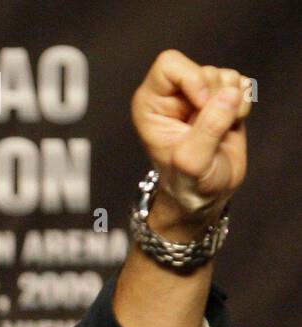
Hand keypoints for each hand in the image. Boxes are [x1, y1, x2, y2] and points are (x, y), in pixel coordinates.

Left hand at [131, 50, 251, 234]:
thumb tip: (231, 93)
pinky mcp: (221, 98)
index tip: (202, 105)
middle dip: (215, 98)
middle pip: (203, 70)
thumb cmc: (189, 184)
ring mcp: (197, 95)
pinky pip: (241, 82)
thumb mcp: (193, 162)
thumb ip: (208, 128)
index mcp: (150, 105)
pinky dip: (244, 102)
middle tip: (211, 129)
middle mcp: (171, 95)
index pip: (169, 64)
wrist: (207, 194)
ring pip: (224, 76)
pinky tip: (233, 124)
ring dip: (232, 102)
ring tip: (221, 131)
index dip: (192, 79)